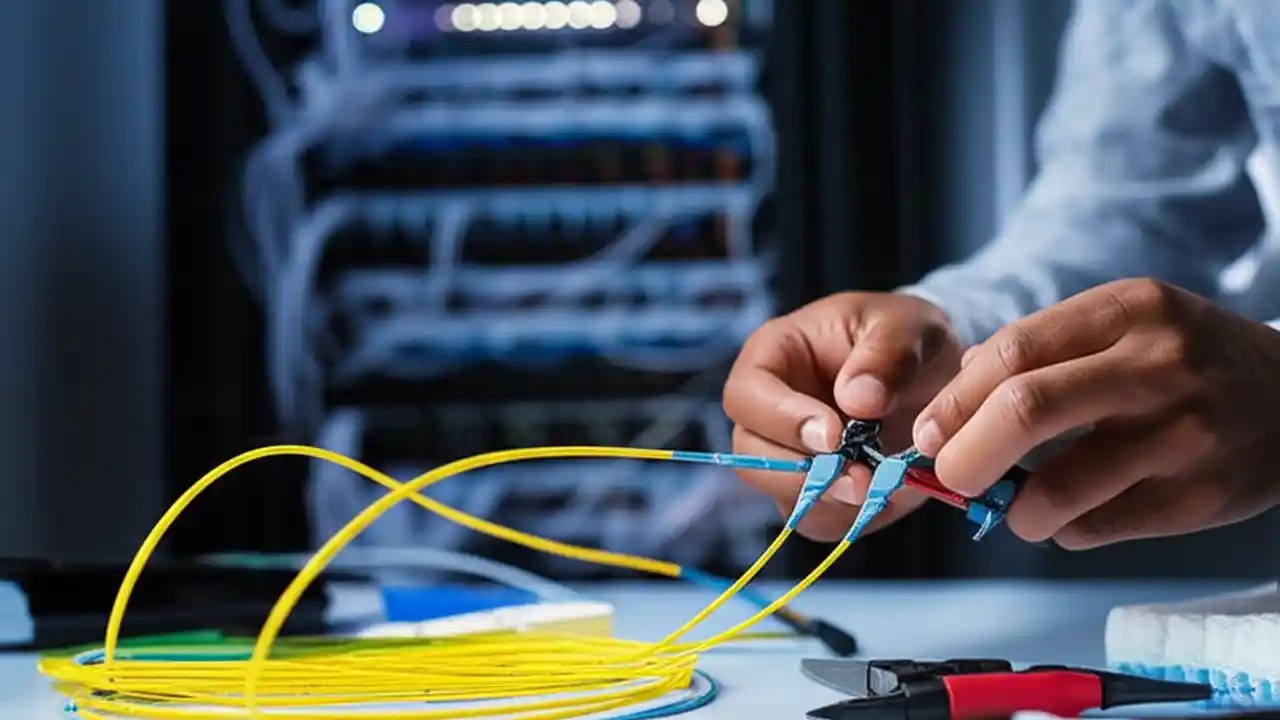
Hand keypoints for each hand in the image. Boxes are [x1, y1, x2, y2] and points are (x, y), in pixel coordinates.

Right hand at [724, 292, 962, 540]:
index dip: (782, 419)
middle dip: (802, 473)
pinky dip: (851, 517)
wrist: (934, 371)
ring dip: (828, 500)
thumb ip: (886, 354)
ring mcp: (790, 455)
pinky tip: (886, 496)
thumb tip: (856, 399)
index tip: (835, 434)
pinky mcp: (818, 491)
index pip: (747, 395)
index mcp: (774, 356)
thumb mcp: (906, 325)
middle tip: (860, 478)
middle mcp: (769, 410)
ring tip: (879, 488)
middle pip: (750, 453)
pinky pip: (818, 520)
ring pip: (780, 494)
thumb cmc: (905, 335)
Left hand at [912, 278, 1279, 548]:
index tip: (928, 432)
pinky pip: (1099, 527)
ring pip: (1059, 487)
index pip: (1011, 352)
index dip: (954, 401)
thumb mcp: (1122, 322)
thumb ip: (1039, 348)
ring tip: (1014, 508)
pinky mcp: (1202, 496)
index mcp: (1128, 309)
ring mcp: (1186, 433)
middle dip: (965, 454)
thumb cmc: (1182, 358)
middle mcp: (1159, 365)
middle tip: (949, 475)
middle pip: (1026, 410)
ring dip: (1014, 510)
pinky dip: (1064, 529)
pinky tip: (1070, 515)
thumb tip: (952, 401)